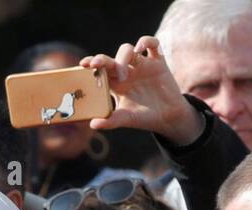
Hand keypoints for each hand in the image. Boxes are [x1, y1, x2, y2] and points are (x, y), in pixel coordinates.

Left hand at [82, 36, 205, 145]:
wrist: (168, 117)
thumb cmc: (144, 117)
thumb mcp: (127, 119)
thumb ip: (111, 120)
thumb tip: (93, 124)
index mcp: (116, 85)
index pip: (100, 71)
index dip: (91, 65)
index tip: (82, 64)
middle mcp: (126, 72)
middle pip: (111, 59)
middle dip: (101, 59)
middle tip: (94, 64)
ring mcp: (142, 66)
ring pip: (128, 50)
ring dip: (122, 58)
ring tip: (123, 75)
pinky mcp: (158, 62)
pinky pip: (153, 44)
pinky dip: (146, 42)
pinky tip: (140, 49)